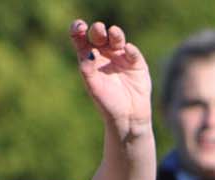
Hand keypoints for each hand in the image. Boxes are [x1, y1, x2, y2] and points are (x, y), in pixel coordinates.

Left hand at [70, 19, 150, 141]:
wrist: (127, 117)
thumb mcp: (94, 87)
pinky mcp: (136, 62)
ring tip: (113, 32)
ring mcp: (121, 57)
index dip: (78, 31)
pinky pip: (133, 52)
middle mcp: (104, 54)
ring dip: (115, 34)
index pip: (81, 40)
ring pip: (117, 39)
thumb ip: (88, 70)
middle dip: (98, 31)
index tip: (78, 27)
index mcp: (89, 59)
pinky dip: (130, 50)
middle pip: (99, 36)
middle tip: (98, 29)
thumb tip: (88, 53)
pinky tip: (127, 50)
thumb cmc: (106, 103)